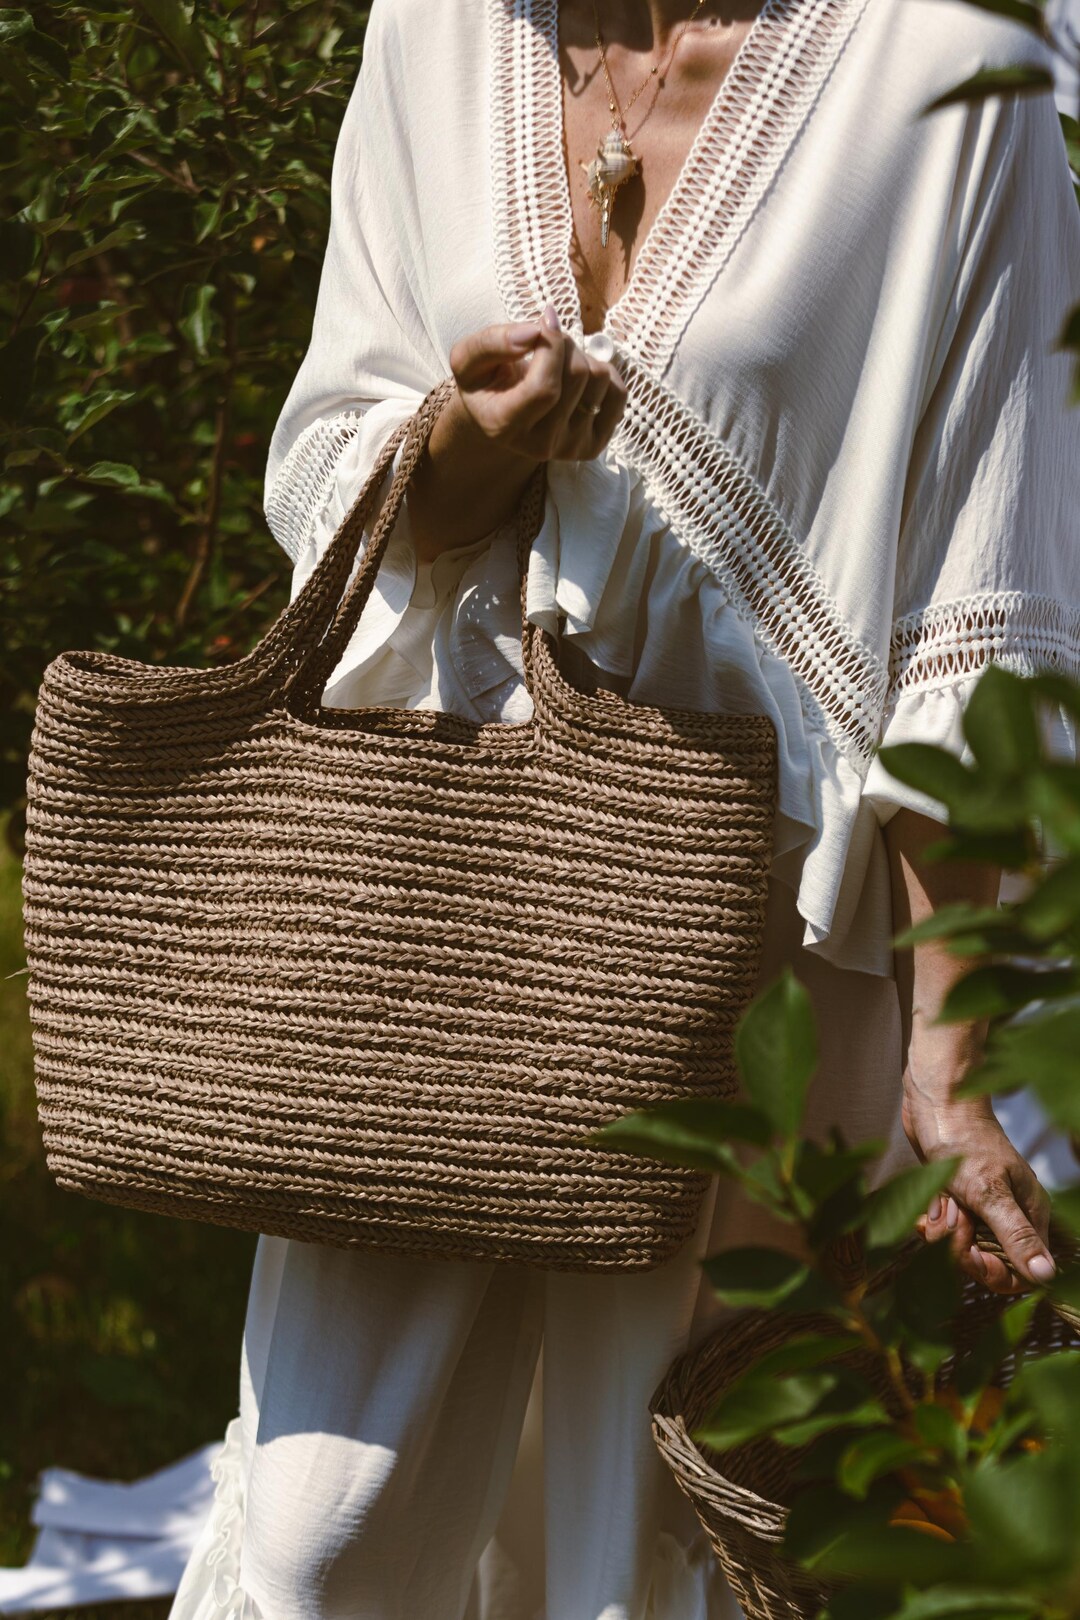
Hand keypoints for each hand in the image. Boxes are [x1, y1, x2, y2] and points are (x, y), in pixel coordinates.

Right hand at [448, 304, 626, 464]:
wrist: (498, 416)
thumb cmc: (484, 382)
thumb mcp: (468, 358)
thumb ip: (492, 342)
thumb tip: (536, 331)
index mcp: (504, 426)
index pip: (545, 388)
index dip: (552, 346)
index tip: (543, 324)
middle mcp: (540, 445)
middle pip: (578, 376)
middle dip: (565, 344)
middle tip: (546, 345)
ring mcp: (570, 449)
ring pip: (600, 379)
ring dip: (583, 357)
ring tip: (558, 365)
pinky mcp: (593, 445)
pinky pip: (619, 394)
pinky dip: (604, 373)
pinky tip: (579, 380)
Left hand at [904, 1087, 1054, 1294]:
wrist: (935, 1100)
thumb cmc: (964, 1141)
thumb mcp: (991, 1193)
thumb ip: (1017, 1235)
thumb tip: (1047, 1276)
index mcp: (1028, 1214)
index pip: (1019, 1273)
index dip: (991, 1272)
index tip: (970, 1254)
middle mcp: (1007, 1215)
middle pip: (984, 1262)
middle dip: (960, 1247)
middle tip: (950, 1216)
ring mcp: (979, 1207)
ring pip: (958, 1246)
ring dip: (942, 1231)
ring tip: (941, 1202)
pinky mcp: (955, 1198)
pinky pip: (942, 1229)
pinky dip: (931, 1219)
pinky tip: (929, 1203)